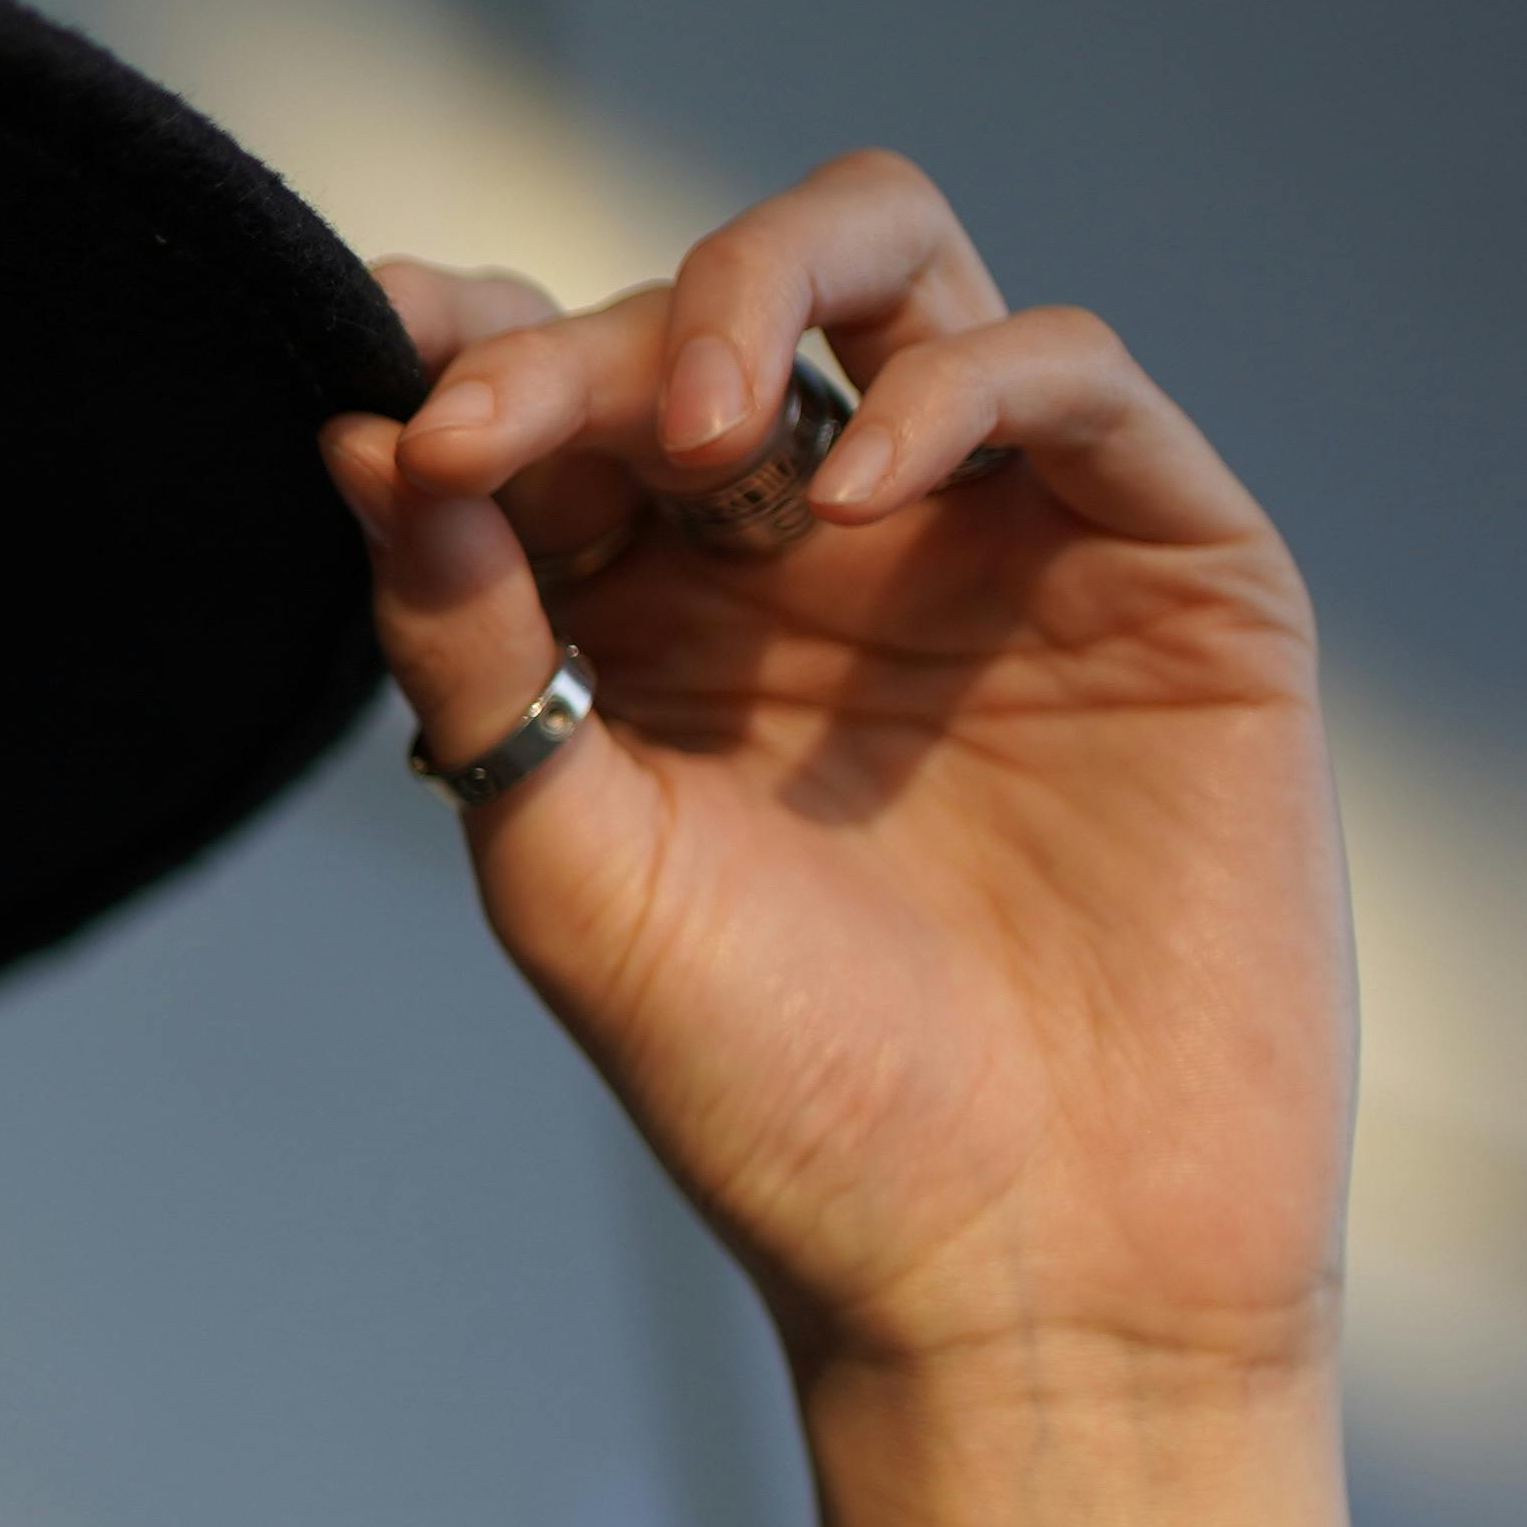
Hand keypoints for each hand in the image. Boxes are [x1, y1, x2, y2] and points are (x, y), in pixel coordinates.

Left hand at [326, 151, 1343, 1395]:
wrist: (1014, 1264)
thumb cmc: (779, 1092)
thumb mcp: (565, 859)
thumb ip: (471, 647)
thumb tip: (355, 440)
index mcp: (657, 608)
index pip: (555, 398)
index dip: (464, 349)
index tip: (377, 362)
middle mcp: (818, 544)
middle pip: (704, 308)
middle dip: (588, 341)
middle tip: (495, 430)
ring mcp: (993, 535)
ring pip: (894, 262)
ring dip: (761, 285)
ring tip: (699, 423)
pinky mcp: (1171, 564)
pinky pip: (1070, 375)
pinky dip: (956, 388)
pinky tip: (848, 496)